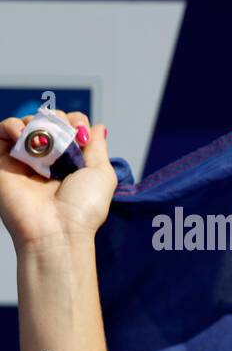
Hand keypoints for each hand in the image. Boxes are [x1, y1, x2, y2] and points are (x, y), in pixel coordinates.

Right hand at [0, 110, 115, 254]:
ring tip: (43, 139)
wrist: (56, 231)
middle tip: (64, 136)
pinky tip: (22, 135)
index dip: (76, 121)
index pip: (71, 126)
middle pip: (49, 120)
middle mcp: (49, 158)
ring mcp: (26, 158)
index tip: (82, 133)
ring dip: (37, 121)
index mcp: (72, 160)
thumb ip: (99, 148)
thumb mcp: (102, 175)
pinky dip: (11, 125)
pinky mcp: (3, 161)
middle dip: (58, 119)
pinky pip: (3, 130)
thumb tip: (97, 127)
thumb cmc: (83, 208)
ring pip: (27, 122)